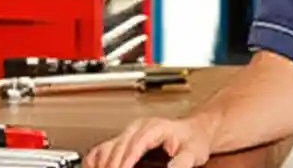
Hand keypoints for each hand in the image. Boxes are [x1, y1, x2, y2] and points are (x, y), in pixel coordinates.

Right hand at [84, 116, 212, 167]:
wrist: (195, 131)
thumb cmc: (193, 141)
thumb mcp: (192, 154)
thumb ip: (180, 164)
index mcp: (154, 128)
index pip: (135, 144)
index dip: (126, 161)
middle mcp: (139, 127)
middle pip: (118, 147)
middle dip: (113, 166)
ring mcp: (129, 132)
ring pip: (107, 148)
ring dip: (103, 165)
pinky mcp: (124, 139)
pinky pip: (103, 149)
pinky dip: (97, 161)